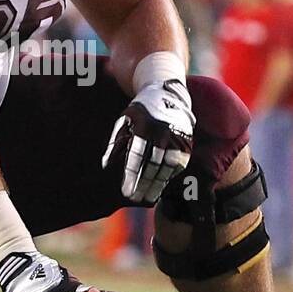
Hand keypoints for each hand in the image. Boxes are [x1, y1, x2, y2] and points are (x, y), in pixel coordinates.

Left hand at [102, 78, 194, 203]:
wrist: (168, 92)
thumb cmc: (140, 111)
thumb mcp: (124, 120)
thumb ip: (116, 142)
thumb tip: (105, 166)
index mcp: (144, 126)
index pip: (137, 157)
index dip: (132, 176)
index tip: (126, 192)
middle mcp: (162, 132)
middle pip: (152, 165)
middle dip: (143, 185)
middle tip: (135, 199)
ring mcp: (177, 136)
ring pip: (167, 167)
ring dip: (157, 185)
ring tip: (147, 198)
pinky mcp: (187, 141)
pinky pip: (178, 164)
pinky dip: (169, 176)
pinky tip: (160, 186)